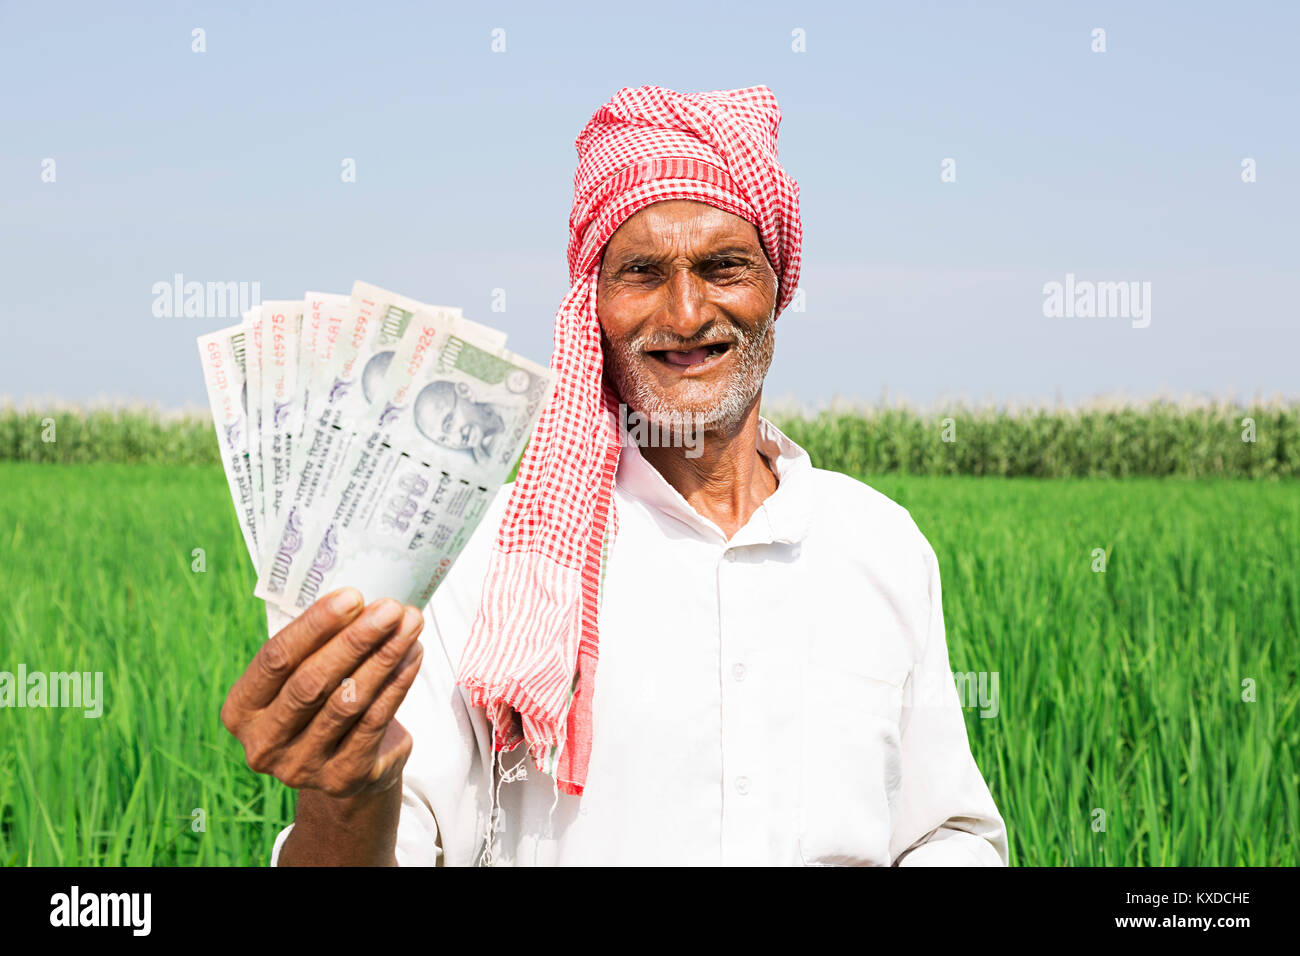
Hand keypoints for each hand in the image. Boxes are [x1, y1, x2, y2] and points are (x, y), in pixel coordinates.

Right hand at [220, 588, 424, 799]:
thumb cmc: (321, 697)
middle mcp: (263, 744)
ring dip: (384, 657)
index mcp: (241, 709)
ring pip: (348, 701)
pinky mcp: (342, 778)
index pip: (275, 659)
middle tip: (390, 608)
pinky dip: (398, 683)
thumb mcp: (303, 671)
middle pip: (312, 682)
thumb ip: (316, 642)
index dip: (315, 626)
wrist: (346, 762)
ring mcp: (301, 767)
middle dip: (356, 640)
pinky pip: (375, 722)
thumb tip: (361, 598)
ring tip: (409, 624)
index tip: (352, 596)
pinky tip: (413, 654)